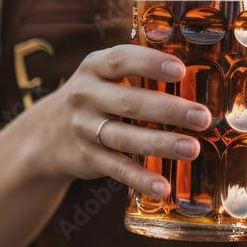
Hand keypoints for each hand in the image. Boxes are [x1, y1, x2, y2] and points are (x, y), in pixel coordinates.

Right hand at [20, 44, 211, 196]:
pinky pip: (116, 168)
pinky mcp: (87, 157)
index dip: (150, 64)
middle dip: (169, 109)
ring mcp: (84, 128)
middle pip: (130, 102)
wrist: (44, 133)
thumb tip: (199, 68)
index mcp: (95, 67)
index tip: (180, 70)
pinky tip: (163, 187)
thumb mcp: (106, 74)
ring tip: (192, 149)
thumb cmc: (96, 94)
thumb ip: (141, 69)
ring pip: (125, 137)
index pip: (121, 59)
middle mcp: (86, 95)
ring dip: (161, 144)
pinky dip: (140, 179)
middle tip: (203, 116)